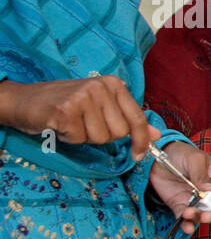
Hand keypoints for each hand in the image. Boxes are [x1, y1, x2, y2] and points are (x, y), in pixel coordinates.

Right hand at [0, 77, 151, 159]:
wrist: (25, 100)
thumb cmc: (67, 105)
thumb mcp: (102, 107)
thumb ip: (129, 119)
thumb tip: (157, 134)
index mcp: (114, 84)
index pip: (137, 117)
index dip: (141, 139)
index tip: (139, 154)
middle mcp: (100, 86)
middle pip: (119, 132)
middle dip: (103, 136)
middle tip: (85, 124)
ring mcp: (83, 96)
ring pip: (101, 137)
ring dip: (85, 137)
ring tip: (72, 122)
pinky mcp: (65, 110)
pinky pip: (80, 138)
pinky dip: (70, 138)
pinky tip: (60, 125)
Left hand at [146, 127, 210, 233]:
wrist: (158, 159)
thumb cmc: (182, 154)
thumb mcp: (194, 159)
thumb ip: (202, 175)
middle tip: (205, 215)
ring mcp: (197, 203)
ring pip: (205, 217)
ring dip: (199, 219)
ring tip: (187, 212)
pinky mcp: (182, 208)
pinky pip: (186, 221)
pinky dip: (186, 225)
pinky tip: (186, 227)